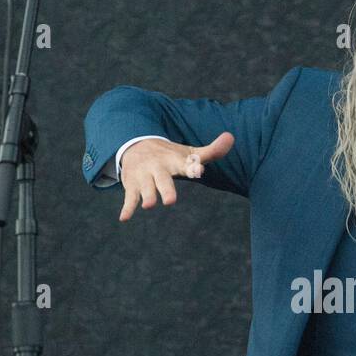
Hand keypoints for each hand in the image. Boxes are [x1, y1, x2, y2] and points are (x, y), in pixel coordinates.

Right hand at [116, 132, 233, 221]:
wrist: (136, 144)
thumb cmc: (170, 154)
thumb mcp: (189, 152)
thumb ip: (211, 151)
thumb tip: (231, 137)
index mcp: (175, 161)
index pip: (186, 164)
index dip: (192, 167)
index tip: (198, 171)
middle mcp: (158, 168)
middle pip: (163, 180)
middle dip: (166, 189)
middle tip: (170, 201)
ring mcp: (144, 177)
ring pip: (145, 188)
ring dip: (147, 196)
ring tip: (149, 205)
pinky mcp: (132, 185)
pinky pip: (129, 197)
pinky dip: (127, 208)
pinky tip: (124, 218)